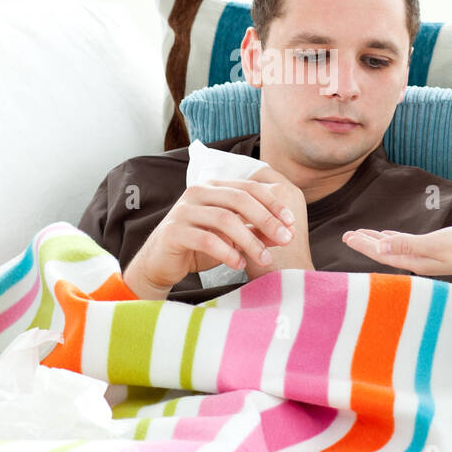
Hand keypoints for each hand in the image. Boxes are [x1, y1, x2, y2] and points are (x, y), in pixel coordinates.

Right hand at [124, 171, 300, 299]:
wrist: (160, 263)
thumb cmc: (199, 247)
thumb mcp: (233, 238)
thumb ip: (256, 232)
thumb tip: (287, 232)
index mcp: (213, 187)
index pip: (249, 187)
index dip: (273, 203)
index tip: (291, 222)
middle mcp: (197, 192)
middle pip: (239, 199)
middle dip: (266, 219)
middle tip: (285, 239)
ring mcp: (183, 210)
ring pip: (224, 219)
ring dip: (249, 240)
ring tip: (264, 258)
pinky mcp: (173, 231)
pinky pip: (206, 239)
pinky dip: (227, 252)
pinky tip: (239, 264)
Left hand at [341, 225, 451, 278]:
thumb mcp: (436, 243)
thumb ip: (408, 243)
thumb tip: (380, 245)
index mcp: (416, 261)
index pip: (382, 253)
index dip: (364, 245)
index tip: (347, 236)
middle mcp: (420, 261)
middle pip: (386, 251)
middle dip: (367, 243)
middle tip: (348, 235)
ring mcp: (429, 257)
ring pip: (397, 247)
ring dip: (380, 240)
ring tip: (365, 234)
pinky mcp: (439, 250)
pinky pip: (409, 243)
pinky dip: (397, 238)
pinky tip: (393, 234)